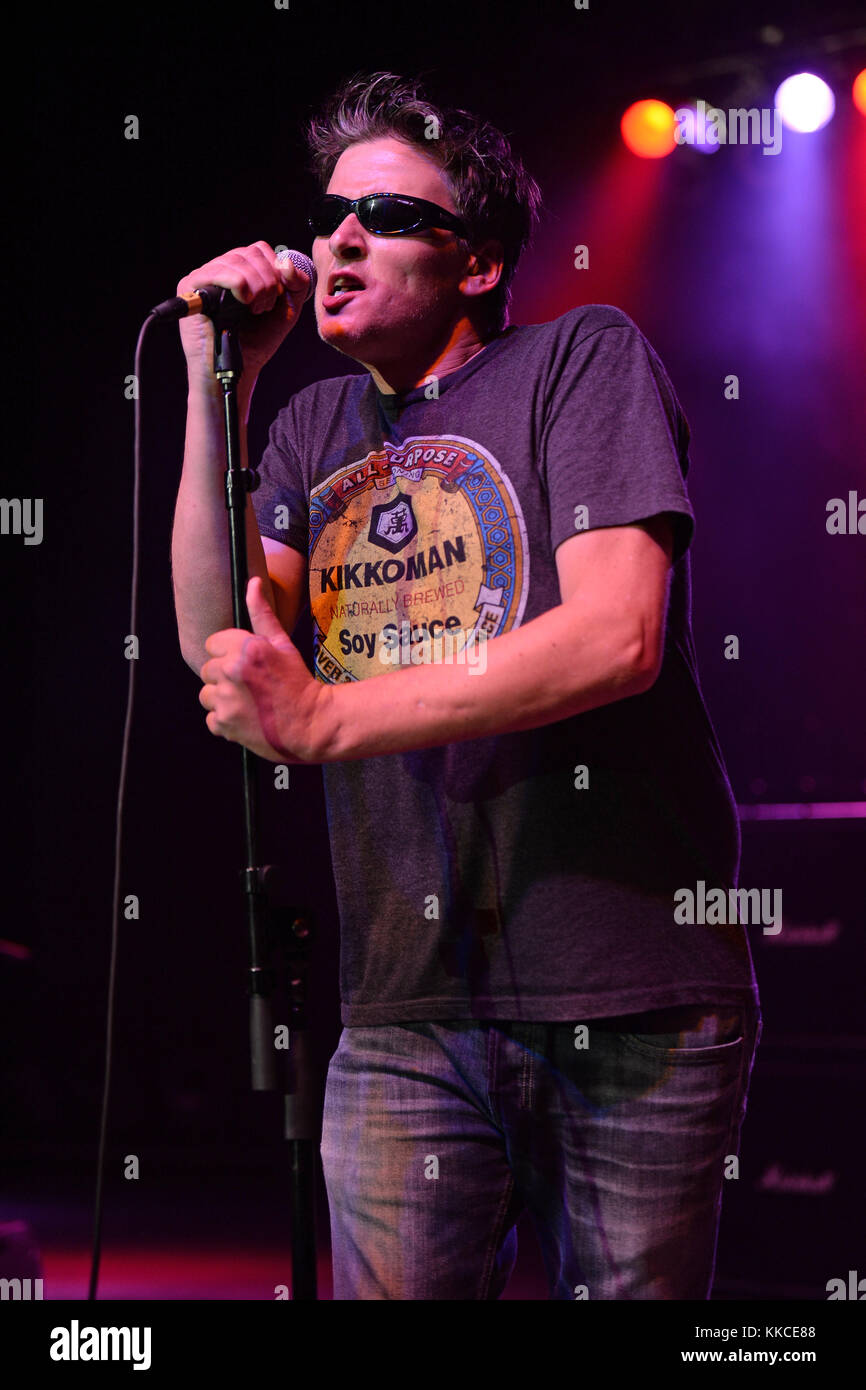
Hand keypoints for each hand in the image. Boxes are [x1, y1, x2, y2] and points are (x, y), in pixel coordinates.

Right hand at [177, 241, 311, 391]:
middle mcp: (220, 269)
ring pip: (238, 260)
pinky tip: (244, 304)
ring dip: (256, 286)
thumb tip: (286, 263)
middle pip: (250, 253)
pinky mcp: (191, 286)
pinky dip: (239, 285)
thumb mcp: (287, 310)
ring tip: (255, 310)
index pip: (259, 249)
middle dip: (268, 280)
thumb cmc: (258, 342)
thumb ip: (297, 284)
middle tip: (265, 307)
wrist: (239, 367)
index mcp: (240, 270)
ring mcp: (204, 276)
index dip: (275, 269)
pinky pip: (220, 272)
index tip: (277, 296)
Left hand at [198, 577, 329, 763]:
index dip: (228, 653)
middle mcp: (230, 671)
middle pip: (207, 669)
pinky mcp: (223, 724)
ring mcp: (225, 700)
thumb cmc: (297, 681)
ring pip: (206, 694)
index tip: (245, 664)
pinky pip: (211, 718)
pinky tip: (245, 717)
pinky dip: (225, 720)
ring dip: (222, 698)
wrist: (311, 723)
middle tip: (250, 685)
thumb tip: (252, 582)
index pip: (212, 644)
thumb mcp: (282, 644)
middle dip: (224, 676)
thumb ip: (262, 613)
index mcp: (244, 648)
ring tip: (247, 702)